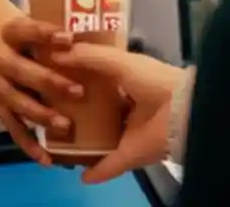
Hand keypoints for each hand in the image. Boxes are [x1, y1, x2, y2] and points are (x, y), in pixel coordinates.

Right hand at [0, 18, 81, 164]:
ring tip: (65, 125)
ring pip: (21, 104)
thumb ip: (37, 34)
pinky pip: (14, 128)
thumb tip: (79, 37)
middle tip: (78, 91)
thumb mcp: (8, 29)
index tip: (68, 38)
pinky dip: (29, 145)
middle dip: (51, 82)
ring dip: (43, 116)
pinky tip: (46, 159)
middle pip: (25, 72)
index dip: (46, 33)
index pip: (26, 31)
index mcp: (6, 36)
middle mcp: (0, 61)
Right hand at [49, 43, 184, 182]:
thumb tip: (54, 55)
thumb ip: (89, 56)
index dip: (75, 78)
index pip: (96, 81)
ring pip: (99, 138)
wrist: (182, 111)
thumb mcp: (119, 61)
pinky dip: (97, 171)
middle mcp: (126, 108)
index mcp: (126, 83)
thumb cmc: (153, 81)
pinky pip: (109, 166)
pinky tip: (81, 174)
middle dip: (74, 109)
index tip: (51, 76)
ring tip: (55, 138)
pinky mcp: (130, 155)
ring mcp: (128, 134)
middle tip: (47, 107)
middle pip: (95, 110)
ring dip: (81, 140)